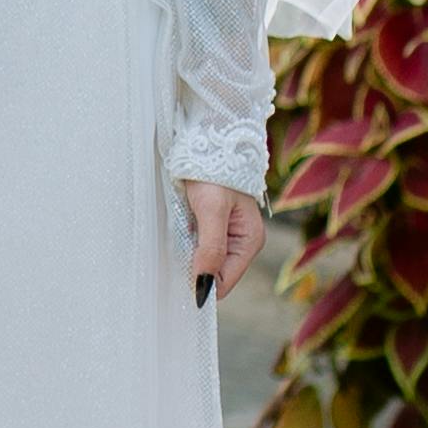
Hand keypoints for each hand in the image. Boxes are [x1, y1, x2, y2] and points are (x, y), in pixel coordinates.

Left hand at [182, 183, 266, 302]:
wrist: (209, 140)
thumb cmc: (214, 172)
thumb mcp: (212, 211)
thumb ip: (210, 249)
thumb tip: (203, 287)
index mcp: (250, 242)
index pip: (224, 283)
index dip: (203, 285)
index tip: (180, 278)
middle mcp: (241, 242)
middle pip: (214, 273)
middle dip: (194, 267)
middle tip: (177, 249)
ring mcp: (227, 234)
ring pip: (204, 260)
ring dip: (189, 254)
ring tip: (180, 233)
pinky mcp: (213, 225)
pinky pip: (197, 245)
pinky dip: (186, 242)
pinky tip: (180, 228)